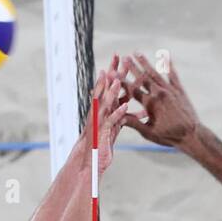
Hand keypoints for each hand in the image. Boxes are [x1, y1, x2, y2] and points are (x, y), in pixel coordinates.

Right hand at [91, 59, 129, 175]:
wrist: (88, 163)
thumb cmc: (101, 146)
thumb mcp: (113, 129)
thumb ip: (122, 117)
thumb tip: (132, 108)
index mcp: (103, 109)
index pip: (110, 87)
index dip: (115, 72)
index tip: (120, 58)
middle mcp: (99, 112)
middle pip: (107, 89)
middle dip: (113, 73)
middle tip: (120, 58)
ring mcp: (99, 121)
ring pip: (106, 103)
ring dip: (113, 91)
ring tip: (119, 79)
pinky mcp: (101, 133)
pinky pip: (111, 122)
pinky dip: (118, 114)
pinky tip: (124, 107)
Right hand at [119, 53, 200, 150]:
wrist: (191, 135)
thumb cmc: (169, 136)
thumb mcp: (149, 133)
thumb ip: (134, 124)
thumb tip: (119, 118)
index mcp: (150, 104)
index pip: (132, 90)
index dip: (121, 81)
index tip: (113, 74)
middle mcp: (159, 94)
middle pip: (142, 78)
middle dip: (132, 67)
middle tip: (123, 58)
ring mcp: (169, 90)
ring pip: (154, 73)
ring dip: (145, 63)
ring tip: (137, 53)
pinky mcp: (179, 89)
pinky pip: (172, 74)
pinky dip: (168, 64)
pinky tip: (165, 55)